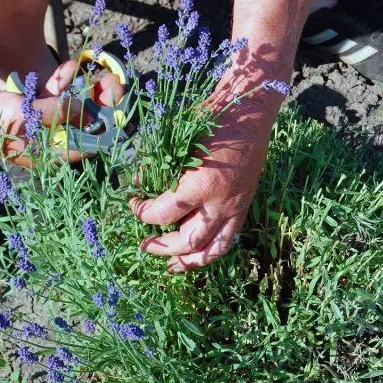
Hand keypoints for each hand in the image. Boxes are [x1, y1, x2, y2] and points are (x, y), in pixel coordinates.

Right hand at [0, 61, 124, 165]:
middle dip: (99, 106)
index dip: (104, 134)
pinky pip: (55, 95)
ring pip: (72, 107)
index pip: (83, 148)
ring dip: (85, 90)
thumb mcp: (25, 116)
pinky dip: (62, 82)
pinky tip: (70, 67)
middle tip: (116, 89)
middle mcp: (49, 142)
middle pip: (82, 125)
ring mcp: (43, 125)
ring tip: (102, 75)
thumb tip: (86, 113)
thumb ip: (57, 113)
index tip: (121, 121)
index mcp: (47, 155)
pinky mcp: (35, 108)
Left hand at [129, 101, 273, 272]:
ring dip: (189, 262)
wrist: (249, 116)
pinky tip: (196, 255)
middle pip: (186, 241)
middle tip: (144, 244)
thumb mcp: (177, 142)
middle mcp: (218, 204)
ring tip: (171, 267)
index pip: (163, 214)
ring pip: (212, 250)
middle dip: (161, 247)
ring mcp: (234, 209)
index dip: (142, 213)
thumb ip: (157, 168)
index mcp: (199, 185)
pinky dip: (210, 252)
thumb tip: (138, 186)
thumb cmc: (211, 122)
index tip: (133, 205)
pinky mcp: (242, 208)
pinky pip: (227, 240)